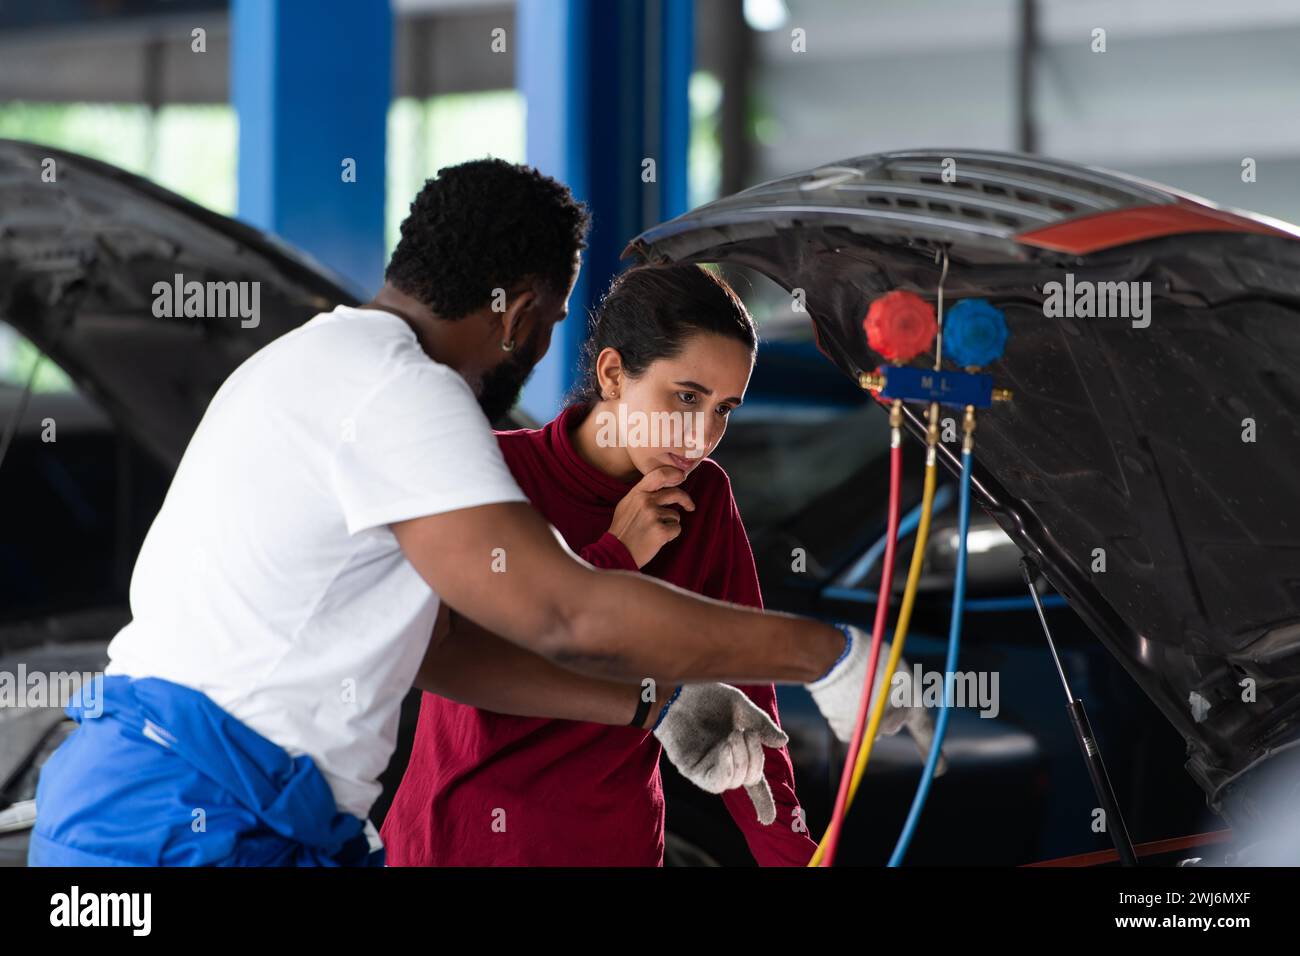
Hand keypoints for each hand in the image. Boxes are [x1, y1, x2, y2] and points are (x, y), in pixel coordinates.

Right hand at [608, 465, 694, 567]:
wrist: (615, 553)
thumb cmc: (622, 530)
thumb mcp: (626, 505)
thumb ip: (642, 494)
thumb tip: (662, 488)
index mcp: (637, 493)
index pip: (659, 474)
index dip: (674, 474)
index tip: (681, 478)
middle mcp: (646, 501)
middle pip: (675, 493)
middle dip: (686, 500)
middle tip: (690, 506)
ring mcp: (653, 516)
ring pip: (675, 515)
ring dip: (669, 524)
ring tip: (653, 532)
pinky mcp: (660, 531)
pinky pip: (676, 529)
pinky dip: (670, 535)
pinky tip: (657, 540)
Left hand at [653, 683, 788, 824]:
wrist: (676, 689)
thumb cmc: (706, 696)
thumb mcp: (740, 706)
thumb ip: (760, 724)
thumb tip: (784, 743)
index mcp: (737, 751)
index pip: (754, 781)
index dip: (763, 801)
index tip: (768, 819)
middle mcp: (722, 763)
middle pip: (749, 778)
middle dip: (755, 759)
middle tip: (747, 733)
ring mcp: (706, 767)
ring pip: (733, 782)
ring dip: (740, 761)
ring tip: (734, 735)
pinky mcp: (690, 769)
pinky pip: (713, 782)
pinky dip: (725, 768)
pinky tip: (725, 748)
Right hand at [805, 625, 947, 775]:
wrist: (838, 660)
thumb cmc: (867, 655)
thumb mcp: (893, 667)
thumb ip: (897, 687)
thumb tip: (886, 699)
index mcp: (913, 702)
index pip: (926, 731)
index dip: (934, 753)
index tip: (940, 770)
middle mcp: (896, 721)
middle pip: (890, 723)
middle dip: (882, 711)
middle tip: (869, 688)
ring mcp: (874, 730)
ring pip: (868, 727)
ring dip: (862, 713)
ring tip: (852, 689)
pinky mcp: (850, 734)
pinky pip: (849, 729)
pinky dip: (843, 718)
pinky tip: (839, 699)